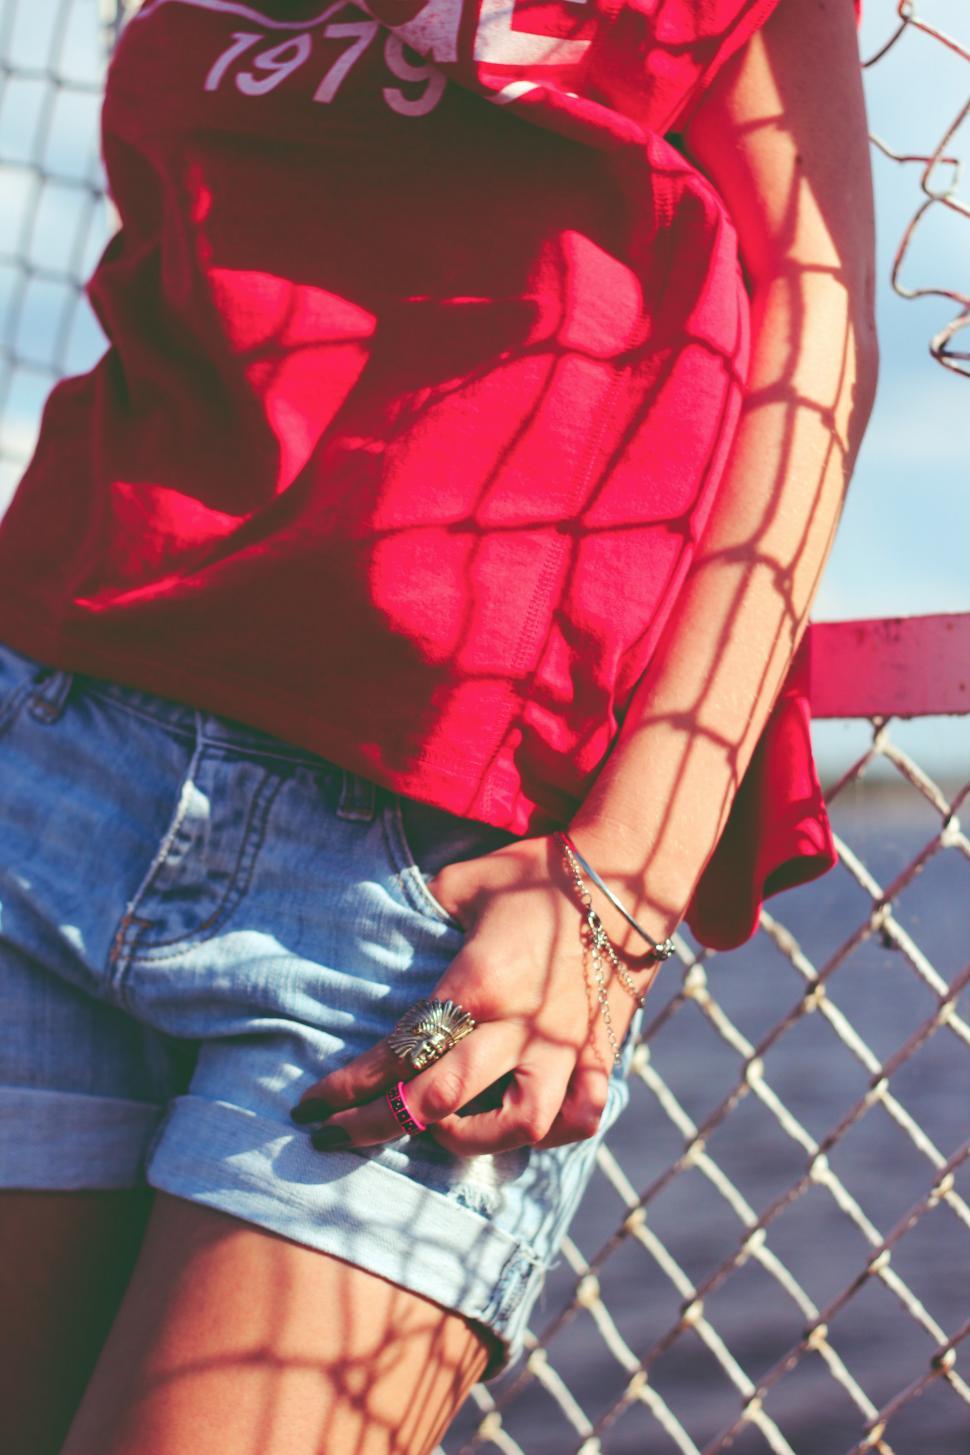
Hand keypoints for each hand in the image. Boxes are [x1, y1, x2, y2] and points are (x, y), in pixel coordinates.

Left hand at [289, 835, 662, 1155]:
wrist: (626, 872)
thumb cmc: (536, 870)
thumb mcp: (462, 882)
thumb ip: (419, 915)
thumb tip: (382, 933)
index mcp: (477, 982)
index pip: (400, 1050)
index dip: (348, 1086)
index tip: (311, 1105)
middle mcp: (519, 1024)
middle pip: (437, 1102)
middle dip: (375, 1126)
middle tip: (336, 1136)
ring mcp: (564, 1044)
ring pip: (518, 1126)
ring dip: (468, 1139)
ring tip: (434, 1133)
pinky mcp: (600, 1051)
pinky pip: (580, 1116)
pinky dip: (549, 1133)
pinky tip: (517, 1128)